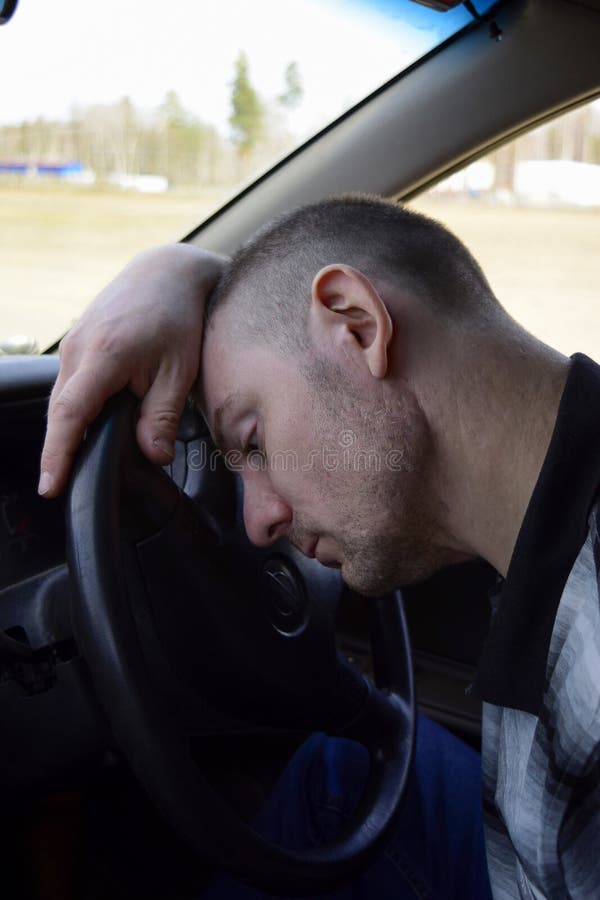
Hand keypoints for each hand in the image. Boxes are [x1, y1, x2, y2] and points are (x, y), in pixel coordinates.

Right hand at [39, 243, 226, 497]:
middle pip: (59, 412)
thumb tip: (154, 457)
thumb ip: (163, 416)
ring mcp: (72, 344)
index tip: (51, 485)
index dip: (58, 453)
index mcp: (104, 355)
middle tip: (61, 487)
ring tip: (71, 467)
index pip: (70, 414)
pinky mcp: (77, 345)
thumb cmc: (178, 318)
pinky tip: (84, 431)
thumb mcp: (179, 371)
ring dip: (64, 432)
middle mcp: (78, 349)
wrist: (167, 273)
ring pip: (61, 400)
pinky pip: (68, 386)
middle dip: (58, 451)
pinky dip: (72, 412)